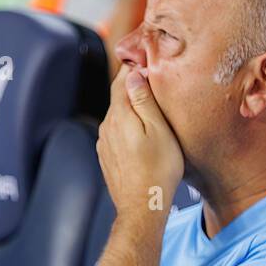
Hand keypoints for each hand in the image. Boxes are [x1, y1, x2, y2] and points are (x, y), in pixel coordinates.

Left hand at [96, 65, 183, 216]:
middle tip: (152, 80)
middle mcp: (107, 126)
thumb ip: (145, 101)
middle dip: (133, 87)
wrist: (142, 206)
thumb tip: (133, 75)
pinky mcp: (108, 157)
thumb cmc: (158, 171)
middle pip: (119, 97)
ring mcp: (105, 143)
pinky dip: (128, 129)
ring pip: (118, 116)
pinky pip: (117, 134)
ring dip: (132, 110)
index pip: (122, 79)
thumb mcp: (159, 130)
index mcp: (120, 115)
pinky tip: (142, 137)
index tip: (144, 58)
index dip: (133, 67)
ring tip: (151, 110)